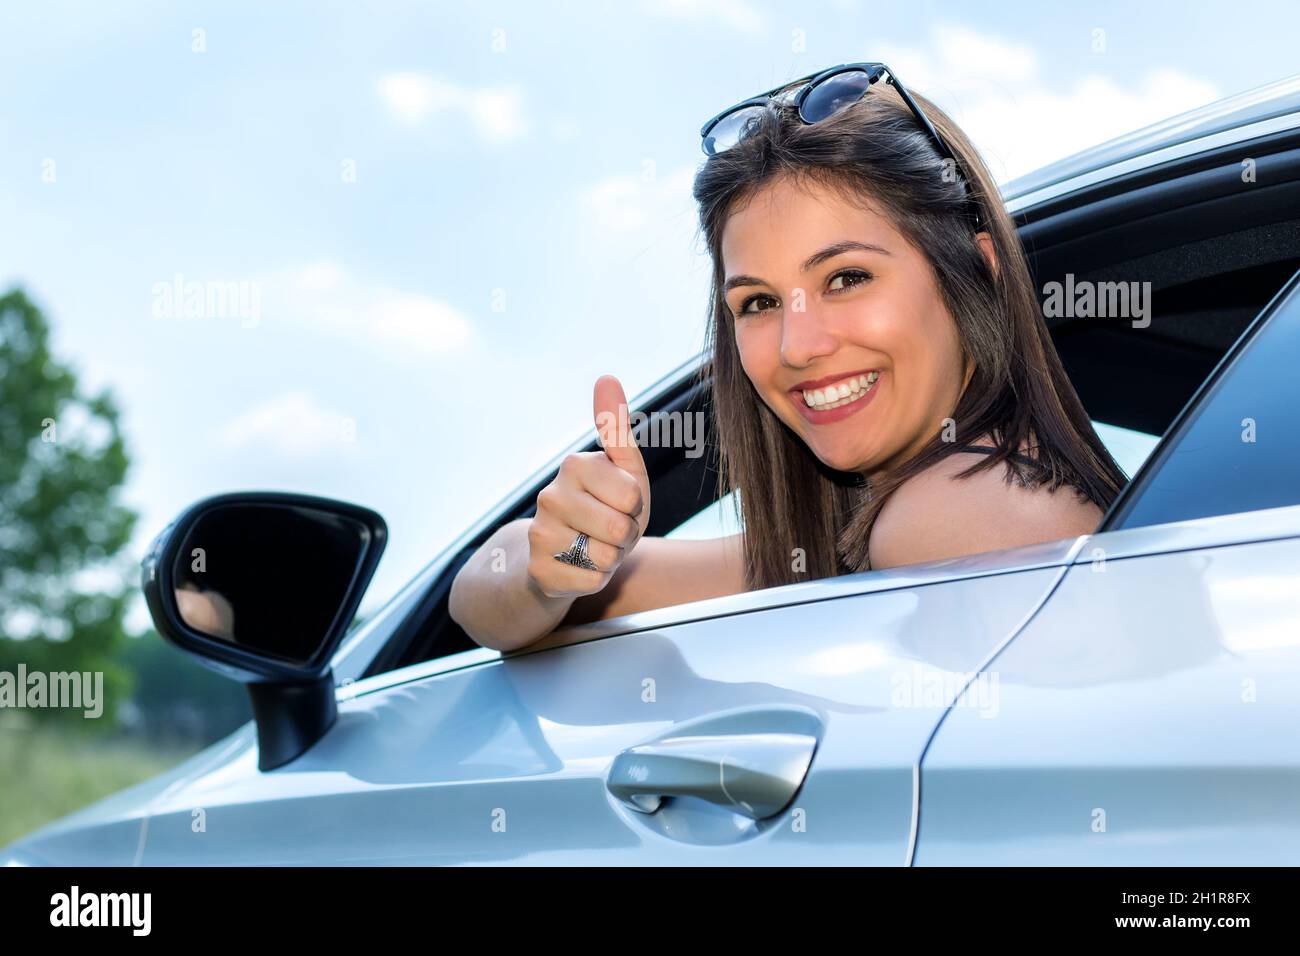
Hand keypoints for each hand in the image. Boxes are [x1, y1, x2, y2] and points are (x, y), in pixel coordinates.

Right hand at [526, 375, 650, 598]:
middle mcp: (549, 496)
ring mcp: (540, 534)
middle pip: (620, 527)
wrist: (569, 556)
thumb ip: (617, 428)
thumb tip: (606, 377)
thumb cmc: (607, 508)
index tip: (620, 504)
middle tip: (610, 531)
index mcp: (573, 466)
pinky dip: (596, 579)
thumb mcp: (623, 469)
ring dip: (611, 558)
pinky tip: (581, 568)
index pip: (632, 493)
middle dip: (625, 535)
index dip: (635, 506)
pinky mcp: (540, 570)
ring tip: (596, 548)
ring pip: (605, 557)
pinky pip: (592, 581)